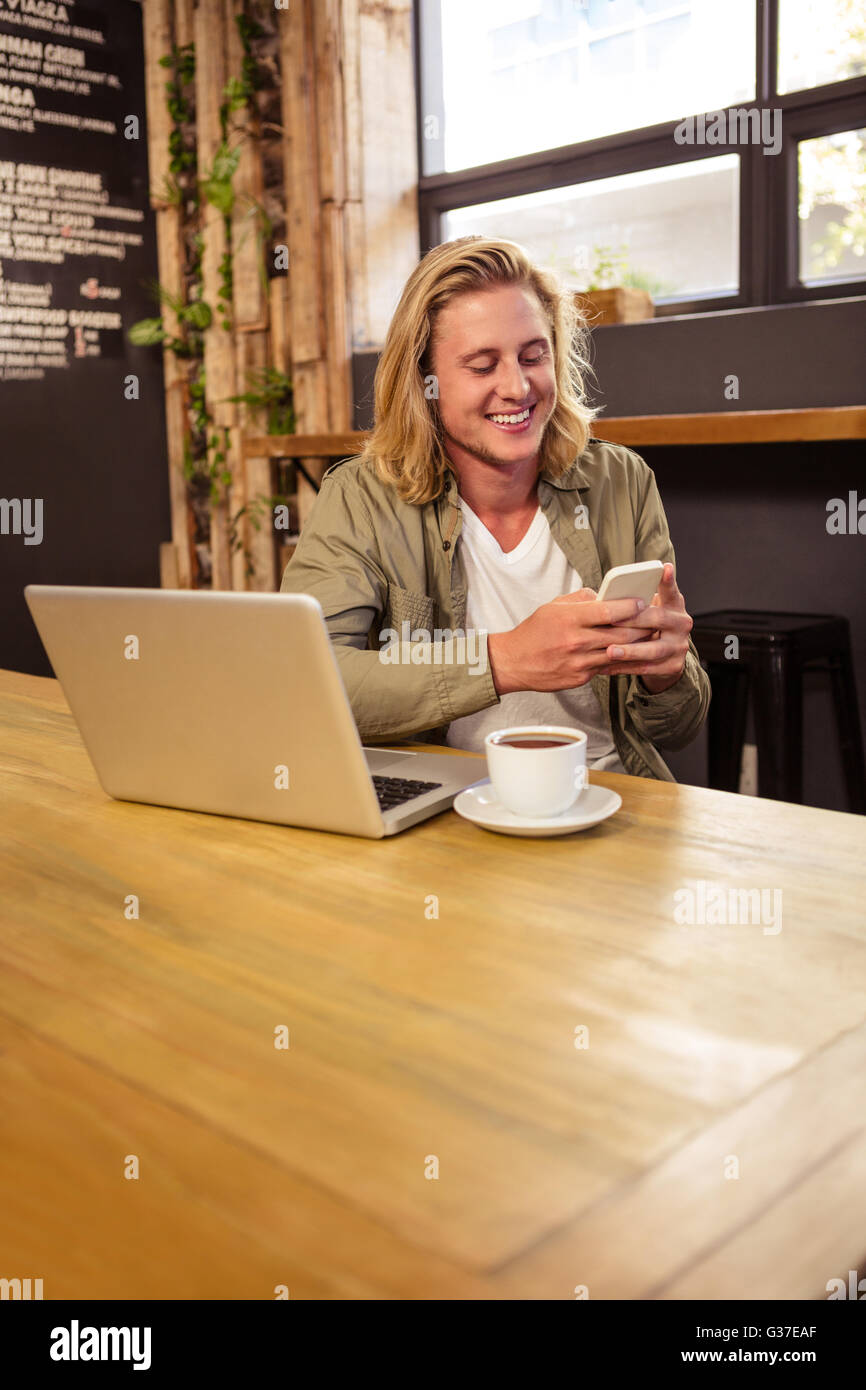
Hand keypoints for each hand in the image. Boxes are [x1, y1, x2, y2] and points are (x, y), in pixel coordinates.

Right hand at [487, 589, 649, 695]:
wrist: (513, 662)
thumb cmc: (534, 632)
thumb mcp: (553, 606)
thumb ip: (581, 599)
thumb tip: (605, 596)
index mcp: (569, 619)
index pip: (608, 611)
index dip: (630, 606)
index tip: (642, 601)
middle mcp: (576, 641)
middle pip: (620, 634)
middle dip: (641, 627)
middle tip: (654, 621)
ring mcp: (579, 662)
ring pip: (618, 653)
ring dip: (637, 645)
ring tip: (649, 637)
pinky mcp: (580, 678)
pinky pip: (607, 667)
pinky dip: (621, 660)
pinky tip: (632, 654)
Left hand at [600, 563, 692, 692]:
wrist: (665, 657)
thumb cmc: (648, 626)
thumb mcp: (648, 611)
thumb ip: (636, 603)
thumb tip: (605, 599)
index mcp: (674, 606)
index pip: (671, 590)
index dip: (668, 580)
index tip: (663, 568)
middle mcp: (681, 624)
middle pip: (659, 619)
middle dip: (634, 620)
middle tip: (613, 621)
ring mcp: (679, 646)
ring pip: (653, 649)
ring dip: (630, 651)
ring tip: (610, 651)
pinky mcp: (673, 666)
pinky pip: (647, 668)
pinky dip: (625, 667)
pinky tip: (606, 665)